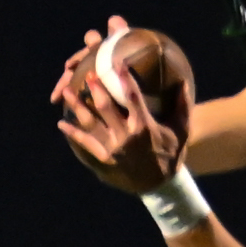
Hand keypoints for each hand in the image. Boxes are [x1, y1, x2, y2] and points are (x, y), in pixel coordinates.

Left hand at [53, 20, 184, 192]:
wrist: (160, 183)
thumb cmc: (172, 152)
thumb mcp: (182, 129)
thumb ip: (182, 105)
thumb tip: (184, 81)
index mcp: (144, 126)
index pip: (132, 97)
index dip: (124, 79)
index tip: (118, 63)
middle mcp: (126, 137)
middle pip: (106, 108)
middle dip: (96, 90)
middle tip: (88, 74)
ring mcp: (112, 148)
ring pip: (91, 124)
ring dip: (77, 107)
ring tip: (67, 91)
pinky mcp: (104, 158)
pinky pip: (85, 144)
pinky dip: (73, 134)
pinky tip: (61, 124)